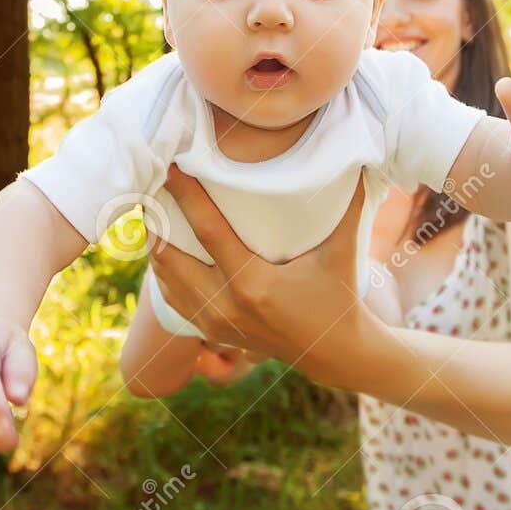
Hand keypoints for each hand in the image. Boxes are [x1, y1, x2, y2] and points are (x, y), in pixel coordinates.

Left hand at [147, 165, 377, 383]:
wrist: (333, 352)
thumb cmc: (338, 296)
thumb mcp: (344, 251)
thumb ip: (351, 204)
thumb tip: (359, 157)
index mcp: (255, 285)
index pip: (208, 232)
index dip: (186, 197)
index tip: (172, 168)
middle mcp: (227, 307)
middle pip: (171, 256)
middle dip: (156, 219)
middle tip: (151, 185)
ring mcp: (215, 323)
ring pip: (166, 277)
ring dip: (155, 243)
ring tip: (152, 209)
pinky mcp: (211, 331)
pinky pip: (172, 296)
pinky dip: (164, 269)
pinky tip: (163, 245)